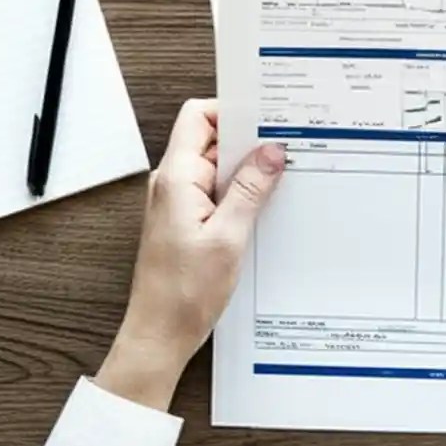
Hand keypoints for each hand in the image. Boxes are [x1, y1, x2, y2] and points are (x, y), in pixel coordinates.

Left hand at [96, 99, 285, 409]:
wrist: (159, 335)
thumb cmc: (183, 294)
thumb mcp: (228, 237)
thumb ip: (251, 189)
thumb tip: (272, 152)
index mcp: (176, 178)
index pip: (200, 117)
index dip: (233, 110)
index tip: (267, 116)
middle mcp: (173, 183)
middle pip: (212, 139)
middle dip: (249, 141)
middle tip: (286, 148)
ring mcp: (179, 201)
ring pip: (218, 166)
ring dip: (248, 170)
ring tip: (280, 180)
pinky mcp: (188, 220)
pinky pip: (217, 191)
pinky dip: (241, 193)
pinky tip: (264, 206)